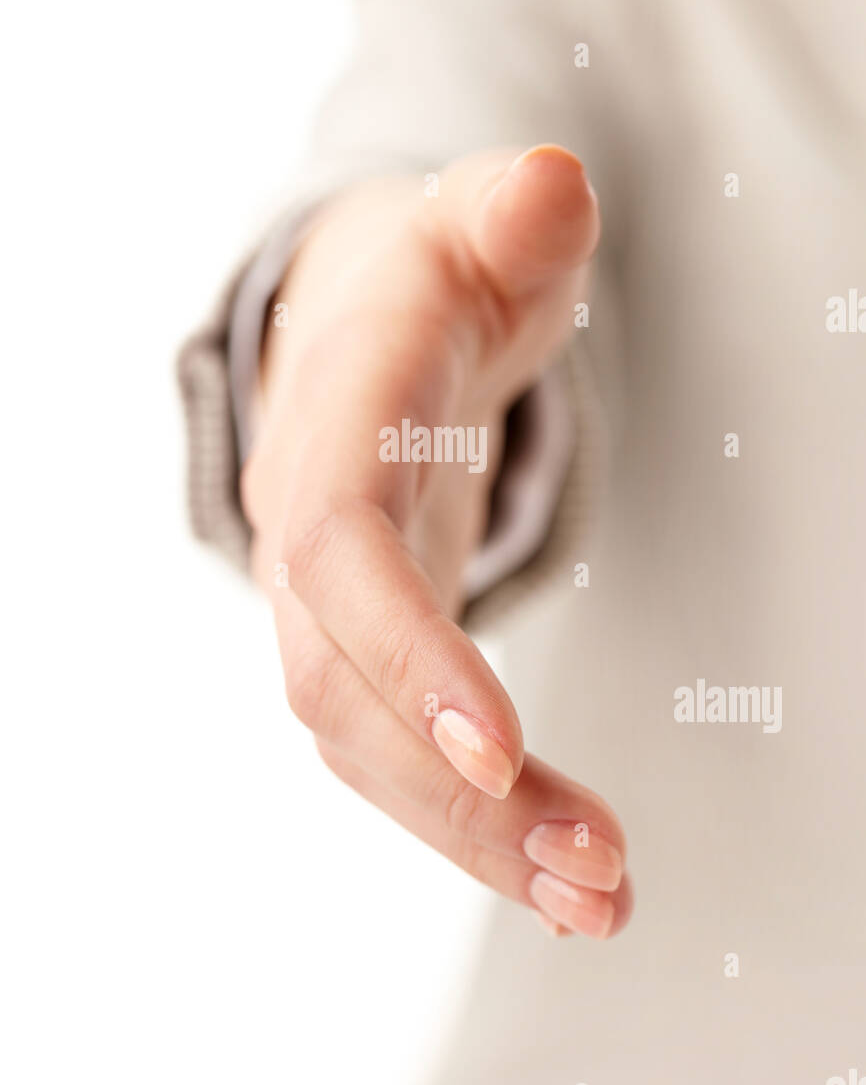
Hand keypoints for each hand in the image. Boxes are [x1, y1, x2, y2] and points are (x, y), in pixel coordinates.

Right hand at [242, 145, 631, 938]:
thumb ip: (514, 216)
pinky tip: (560, 873)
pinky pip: (398, 759)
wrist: (370, 338)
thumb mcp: (482, 227)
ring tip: (595, 899)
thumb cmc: (438, 284)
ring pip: (369, 752)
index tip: (498, 746)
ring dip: (476, 838)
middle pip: (348, 689)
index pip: (339, 547)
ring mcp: (326, 610)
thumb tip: (550, 185)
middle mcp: (309, 538)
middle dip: (459, 793)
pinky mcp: (364, 655)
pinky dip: (475, 825)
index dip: (403, 647)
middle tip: (593, 868)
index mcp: (333, 427)